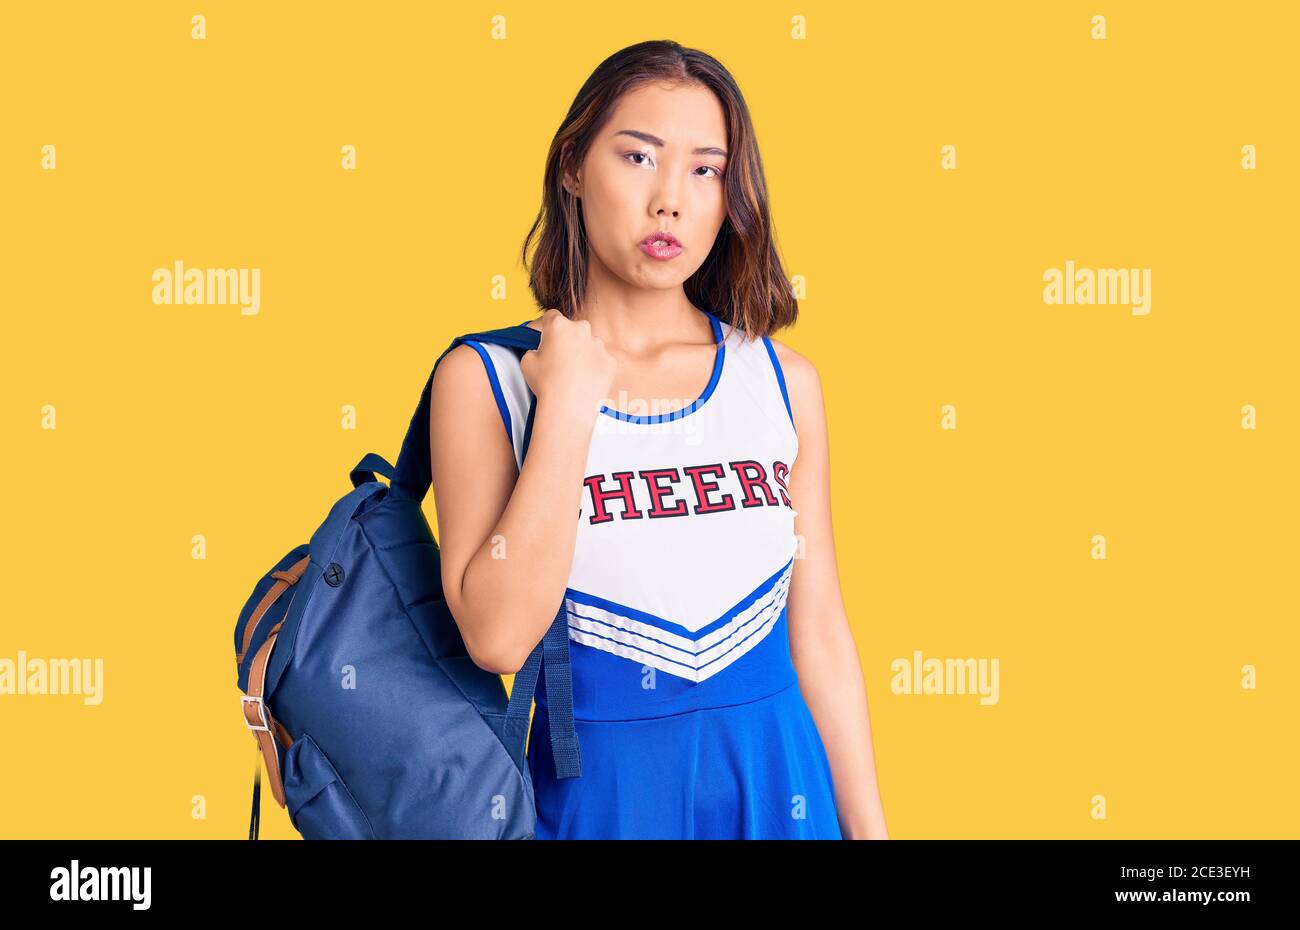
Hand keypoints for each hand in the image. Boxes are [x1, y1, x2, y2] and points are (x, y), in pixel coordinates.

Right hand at [519, 309, 617, 425]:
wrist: (569, 408)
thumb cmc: (545, 384)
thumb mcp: (526, 361)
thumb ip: (534, 348)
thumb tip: (541, 349)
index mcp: (559, 325)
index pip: (551, 316)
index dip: (547, 328)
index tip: (547, 339)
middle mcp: (582, 329)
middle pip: (573, 329)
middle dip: (567, 340)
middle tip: (560, 360)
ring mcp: (599, 344)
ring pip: (589, 344)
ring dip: (582, 353)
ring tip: (573, 375)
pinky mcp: (611, 360)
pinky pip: (601, 360)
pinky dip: (595, 368)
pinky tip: (586, 381)